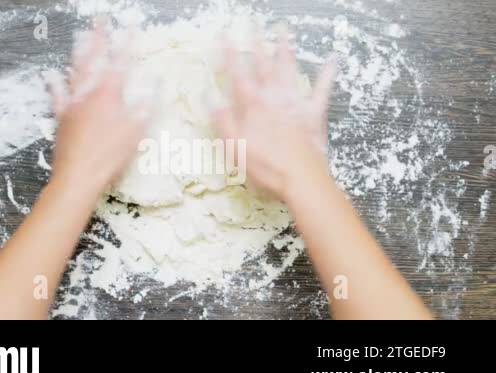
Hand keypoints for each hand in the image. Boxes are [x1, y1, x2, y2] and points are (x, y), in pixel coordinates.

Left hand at [49, 22, 147, 198]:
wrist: (78, 175)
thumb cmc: (110, 155)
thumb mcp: (136, 131)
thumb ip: (146, 105)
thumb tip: (156, 84)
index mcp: (109, 94)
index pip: (121, 63)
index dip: (127, 43)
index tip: (131, 27)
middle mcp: (89, 93)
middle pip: (94, 59)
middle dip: (99, 38)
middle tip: (100, 20)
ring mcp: (73, 104)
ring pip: (76, 71)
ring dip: (79, 52)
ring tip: (81, 36)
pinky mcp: (62, 117)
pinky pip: (57, 96)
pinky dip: (55, 84)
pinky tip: (52, 75)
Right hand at [214, 32, 336, 199]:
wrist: (301, 180)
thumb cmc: (265, 167)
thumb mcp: (235, 148)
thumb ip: (223, 121)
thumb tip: (210, 96)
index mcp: (253, 107)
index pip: (238, 74)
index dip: (230, 54)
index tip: (225, 35)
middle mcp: (274, 98)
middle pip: (263, 65)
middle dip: (257, 42)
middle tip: (253, 22)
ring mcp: (295, 103)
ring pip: (289, 70)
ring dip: (286, 48)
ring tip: (283, 29)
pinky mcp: (313, 113)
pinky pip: (322, 90)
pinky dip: (327, 74)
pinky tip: (333, 59)